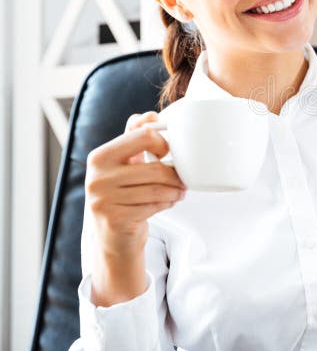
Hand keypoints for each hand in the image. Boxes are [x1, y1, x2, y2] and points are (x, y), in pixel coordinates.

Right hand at [85, 111, 186, 259]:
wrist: (111, 235)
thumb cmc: (121, 193)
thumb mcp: (124, 162)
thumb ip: (135, 136)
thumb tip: (150, 115)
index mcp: (100, 156)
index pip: (144, 136)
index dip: (164, 143)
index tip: (169, 153)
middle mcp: (98, 177)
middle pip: (156, 168)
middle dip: (176, 174)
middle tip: (183, 178)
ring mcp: (104, 200)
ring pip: (158, 189)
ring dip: (175, 191)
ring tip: (179, 191)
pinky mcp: (115, 220)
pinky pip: (154, 206)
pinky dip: (167, 203)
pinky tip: (168, 202)